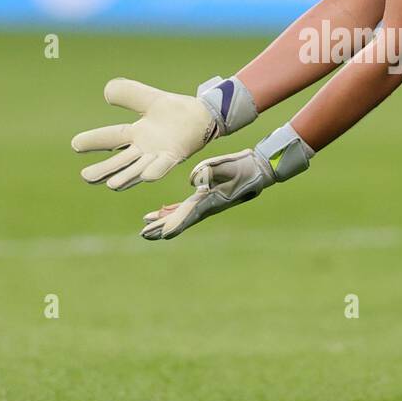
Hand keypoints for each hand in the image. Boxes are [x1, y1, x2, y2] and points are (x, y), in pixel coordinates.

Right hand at [72, 78, 219, 189]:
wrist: (203, 115)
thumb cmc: (176, 111)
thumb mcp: (149, 99)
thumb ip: (129, 94)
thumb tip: (107, 91)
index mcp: (137, 135)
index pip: (112, 137)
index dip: (94, 140)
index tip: (74, 144)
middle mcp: (145, 149)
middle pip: (121, 161)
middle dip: (105, 169)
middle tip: (85, 177)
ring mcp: (160, 155)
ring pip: (138, 168)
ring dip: (126, 176)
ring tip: (111, 184)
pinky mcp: (175, 156)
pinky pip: (164, 165)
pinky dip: (155, 171)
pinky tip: (146, 176)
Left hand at [140, 148, 274, 239]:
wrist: (258, 169)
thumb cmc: (243, 166)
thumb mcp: (227, 165)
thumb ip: (209, 171)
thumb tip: (192, 181)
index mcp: (209, 200)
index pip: (187, 215)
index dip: (171, 224)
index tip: (159, 234)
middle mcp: (206, 205)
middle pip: (179, 220)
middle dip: (161, 228)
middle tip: (143, 234)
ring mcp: (206, 203)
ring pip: (180, 216)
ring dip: (163, 221)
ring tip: (147, 227)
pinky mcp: (207, 197)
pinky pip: (185, 208)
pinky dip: (171, 212)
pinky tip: (160, 212)